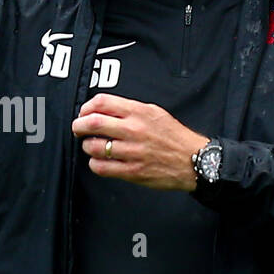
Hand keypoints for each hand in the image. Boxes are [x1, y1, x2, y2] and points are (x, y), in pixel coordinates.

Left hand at [72, 93, 204, 190]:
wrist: (194, 160)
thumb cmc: (174, 136)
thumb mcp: (155, 112)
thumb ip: (130, 110)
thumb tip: (103, 110)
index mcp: (138, 112)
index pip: (102, 102)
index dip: (86, 107)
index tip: (84, 113)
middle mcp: (133, 130)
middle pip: (92, 123)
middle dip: (79, 126)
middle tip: (78, 129)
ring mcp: (132, 152)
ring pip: (93, 147)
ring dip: (87, 146)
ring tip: (92, 146)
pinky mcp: (132, 171)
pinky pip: (101, 167)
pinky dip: (95, 164)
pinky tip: (99, 161)